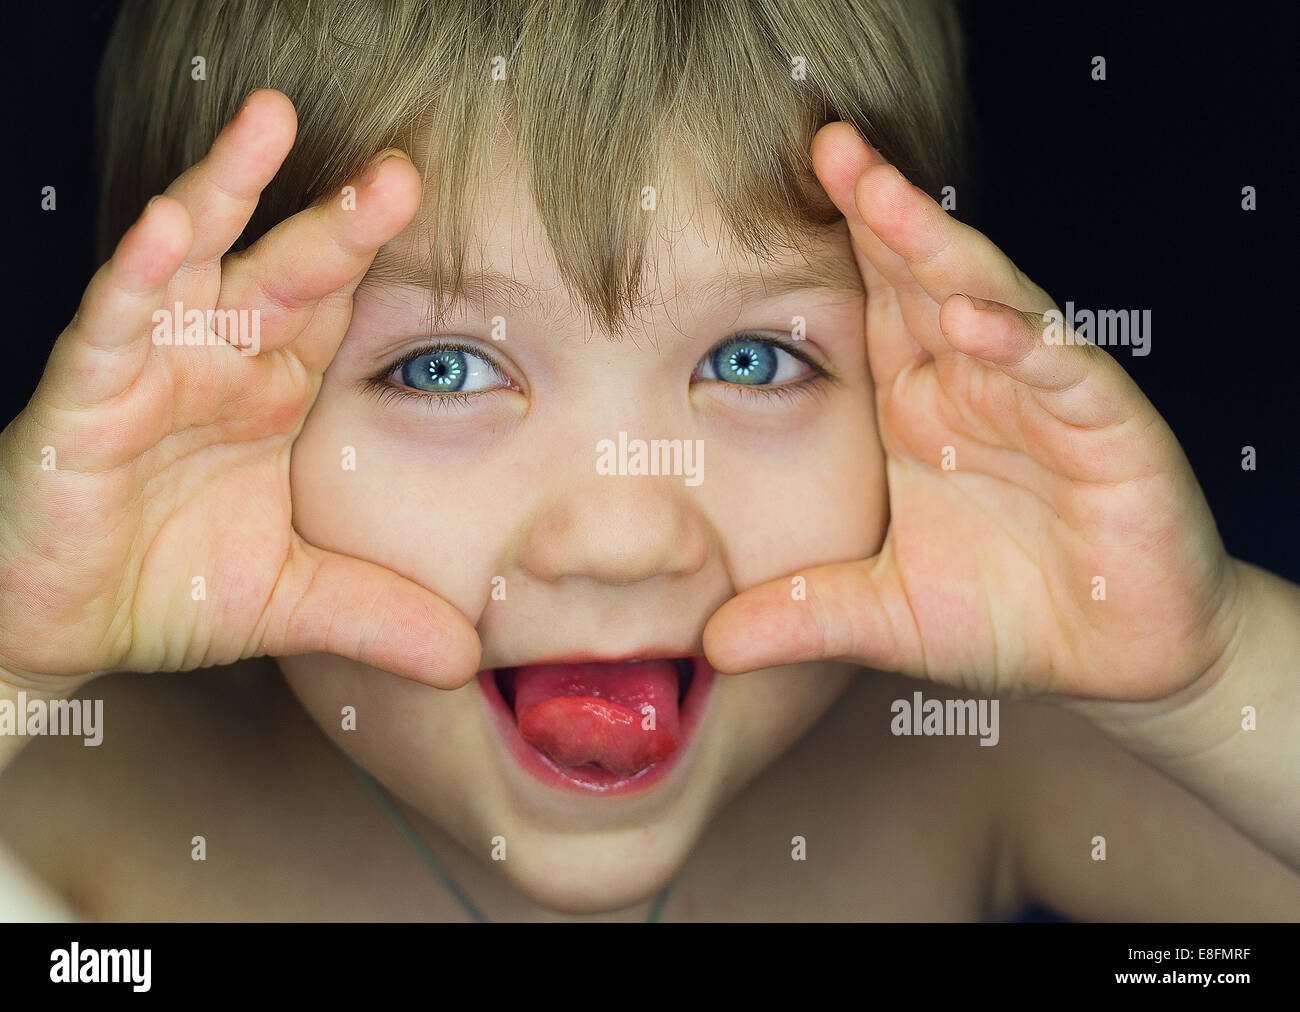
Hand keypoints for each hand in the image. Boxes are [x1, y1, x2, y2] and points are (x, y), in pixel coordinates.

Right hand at [0, 90, 479, 691]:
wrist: (60, 628)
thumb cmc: (169, 585)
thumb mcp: (292, 600)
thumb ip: (378, 617)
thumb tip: (468, 659)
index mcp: (274, 394)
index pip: (338, 313)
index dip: (385, 268)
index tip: (450, 229)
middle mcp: (218, 364)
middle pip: (285, 272)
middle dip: (337, 220)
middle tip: (398, 172)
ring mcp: (149, 369)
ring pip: (189, 263)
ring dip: (225, 191)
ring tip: (269, 124)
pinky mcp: (83, 399)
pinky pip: (110, 324)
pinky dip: (135, 276)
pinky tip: (167, 229)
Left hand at [703, 122, 1241, 700]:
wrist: (1117, 657)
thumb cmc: (1004, 615)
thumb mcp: (884, 614)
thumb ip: (800, 617)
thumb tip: (708, 644)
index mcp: (916, 406)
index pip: (868, 307)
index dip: (831, 248)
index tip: (764, 196)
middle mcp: (973, 383)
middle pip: (922, 278)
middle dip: (879, 210)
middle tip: (827, 146)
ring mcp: (1039, 396)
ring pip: (991, 301)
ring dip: (940, 249)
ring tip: (884, 198)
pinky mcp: (1107, 427)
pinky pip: (1059, 369)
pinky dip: (1019, 341)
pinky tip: (970, 319)